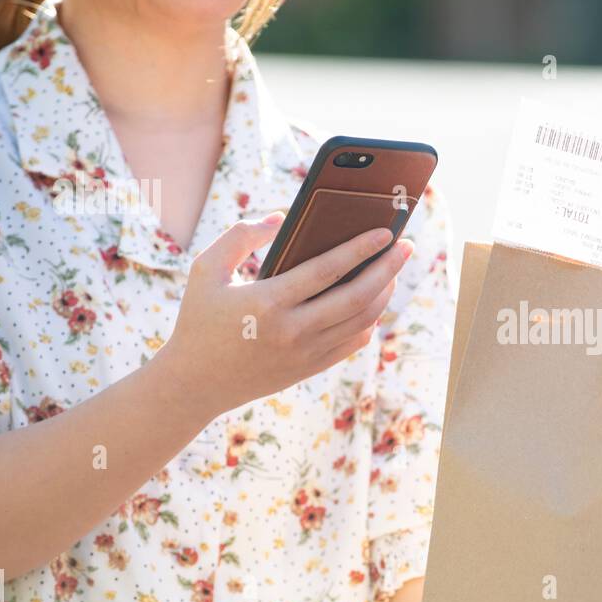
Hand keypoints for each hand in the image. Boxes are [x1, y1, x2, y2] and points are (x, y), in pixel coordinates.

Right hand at [157, 213, 411, 419]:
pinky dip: (370, 320)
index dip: (361, 249)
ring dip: (384, 293)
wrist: (194, 383)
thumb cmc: (199, 320)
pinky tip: (375, 300)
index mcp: (268, 302)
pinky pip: (353, 343)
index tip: (386, 231)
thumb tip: (282, 218)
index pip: (327, 270)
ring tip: (393, 269)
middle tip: (407, 246)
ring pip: (361, 321)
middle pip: (357, 297)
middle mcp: (293, 331)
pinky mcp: (310, 369)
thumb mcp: (205, 269)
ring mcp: (305, 353)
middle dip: (388, 268)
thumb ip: (240, 235)